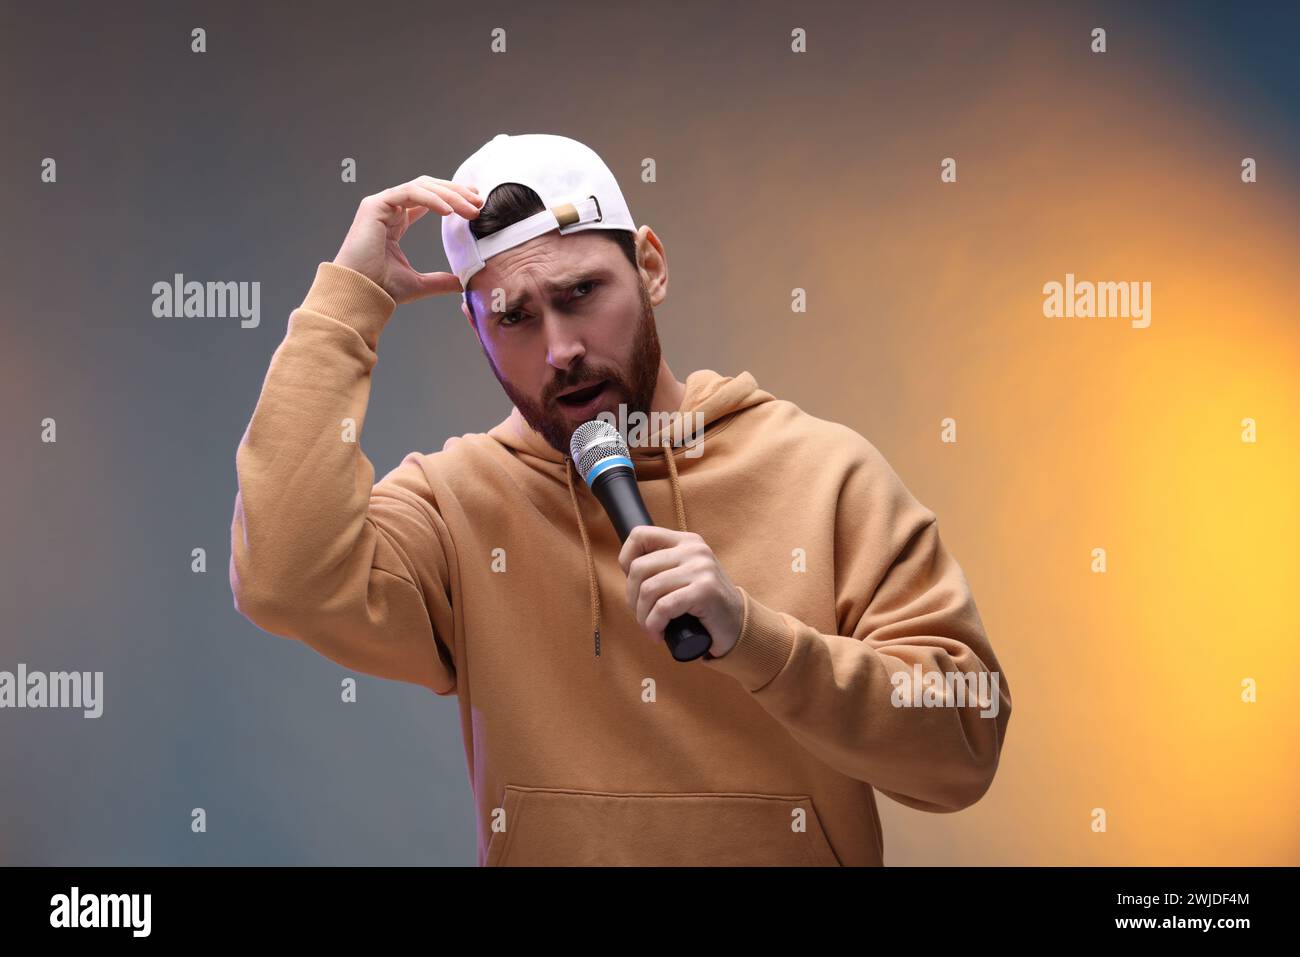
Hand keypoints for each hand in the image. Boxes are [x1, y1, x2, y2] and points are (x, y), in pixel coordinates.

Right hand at [333, 176, 483, 304]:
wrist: (361, 293)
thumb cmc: (382, 289)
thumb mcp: (420, 284)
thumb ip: (441, 280)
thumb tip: (462, 284)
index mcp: (396, 223)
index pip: (427, 200)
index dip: (452, 198)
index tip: (475, 204)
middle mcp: (388, 210)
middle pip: (427, 189)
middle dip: (455, 192)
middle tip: (479, 201)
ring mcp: (380, 205)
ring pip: (421, 187)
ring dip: (449, 194)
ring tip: (471, 208)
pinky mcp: (375, 205)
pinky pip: (409, 193)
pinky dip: (432, 199)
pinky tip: (449, 211)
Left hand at [618, 526, 744, 657]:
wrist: (738, 625)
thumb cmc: (703, 605)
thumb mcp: (684, 575)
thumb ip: (662, 566)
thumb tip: (628, 569)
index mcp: (686, 541)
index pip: (640, 535)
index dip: (626, 559)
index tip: (634, 584)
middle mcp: (694, 549)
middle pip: (639, 568)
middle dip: (632, 598)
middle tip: (643, 615)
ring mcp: (701, 569)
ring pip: (648, 589)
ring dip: (643, 616)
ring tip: (652, 627)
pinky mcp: (704, 591)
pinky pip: (663, 607)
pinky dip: (654, 625)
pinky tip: (659, 633)